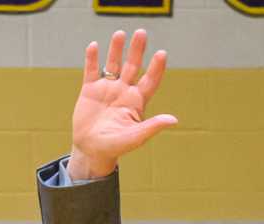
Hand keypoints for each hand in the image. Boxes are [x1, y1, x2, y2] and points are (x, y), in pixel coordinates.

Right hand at [68, 29, 175, 181]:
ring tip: (120, 34)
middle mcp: (124, 91)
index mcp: (137, 101)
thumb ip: (152, 126)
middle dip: (137, 50)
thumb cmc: (115, 147)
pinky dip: (92, 59)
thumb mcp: (135, 138)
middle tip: (141, 33)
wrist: (91, 150)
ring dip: (116, 49)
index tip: (162, 53)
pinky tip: (94, 46)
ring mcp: (107, 88)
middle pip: (133, 66)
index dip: (156, 68)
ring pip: (113, 64)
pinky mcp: (90, 89)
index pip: (150, 80)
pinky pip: (92, 70)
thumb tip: (174, 119)